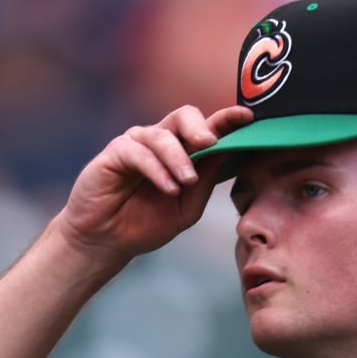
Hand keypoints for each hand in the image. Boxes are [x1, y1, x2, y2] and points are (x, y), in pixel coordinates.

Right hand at [53, 104, 252, 262]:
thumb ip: (206, 181)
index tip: (248, 118)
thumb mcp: (187, 207)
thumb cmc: (146, 223)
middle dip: (201, 126)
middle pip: (184, 116)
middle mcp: (161, 142)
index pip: (207, 129)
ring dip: (178, 158)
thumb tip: (228, 154)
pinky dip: (157, 169)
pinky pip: (139, 153)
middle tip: (211, 142)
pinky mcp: (115, 153)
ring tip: (186, 182)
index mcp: (182, 152)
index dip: (227, 120)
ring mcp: (137, 144)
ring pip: (162, 135)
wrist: (108, 241)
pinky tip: (168, 187)